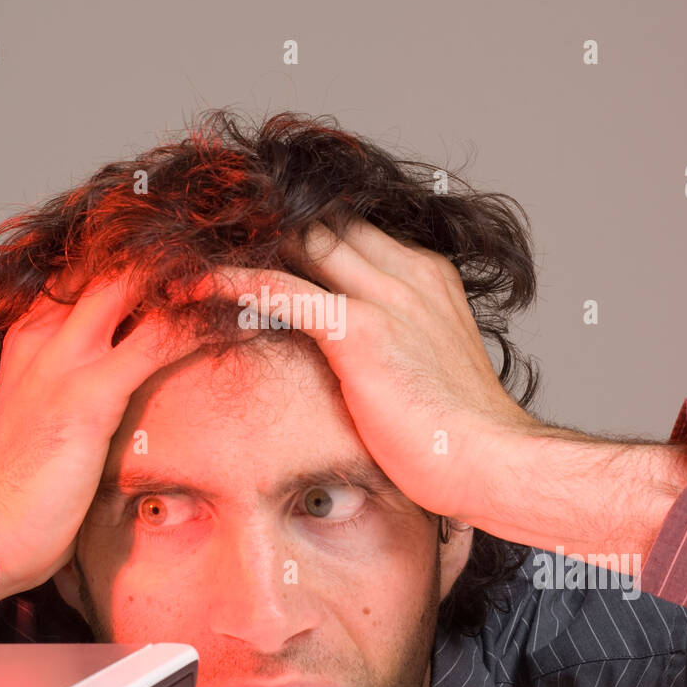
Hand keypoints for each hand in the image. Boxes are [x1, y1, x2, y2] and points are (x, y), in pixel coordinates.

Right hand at [0, 267, 206, 616]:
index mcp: (32, 334)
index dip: (141, 262)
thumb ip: (79, 383)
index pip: (89, 270)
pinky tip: (241, 323)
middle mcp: (45, 334)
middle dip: (168, 256)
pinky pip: (157, 341)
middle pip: (112, 263)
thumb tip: (130, 377)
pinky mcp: (89, 394)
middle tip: (225, 264)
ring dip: (192, 280)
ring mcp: (65, 359)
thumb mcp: (48, 413)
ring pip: (133, 285)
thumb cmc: (21, 484)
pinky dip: (200, 326)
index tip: (191, 267)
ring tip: (242, 281)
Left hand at [196, 216, 537, 522]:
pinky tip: (192, 285)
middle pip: (324, 223)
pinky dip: (231, 281)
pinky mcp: (360, 329)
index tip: (257, 239)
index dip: (303, 231)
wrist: (495, 462)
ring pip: (300, 242)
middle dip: (270, 226)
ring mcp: (385, 297)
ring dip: (245, 244)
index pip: (352, 230)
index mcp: (426, 277)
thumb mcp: (424, 369)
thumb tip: (351, 359)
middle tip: (214, 235)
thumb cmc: (461, 434)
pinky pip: (279, 288)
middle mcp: (407, 274)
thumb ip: (392, 344)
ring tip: (191, 251)